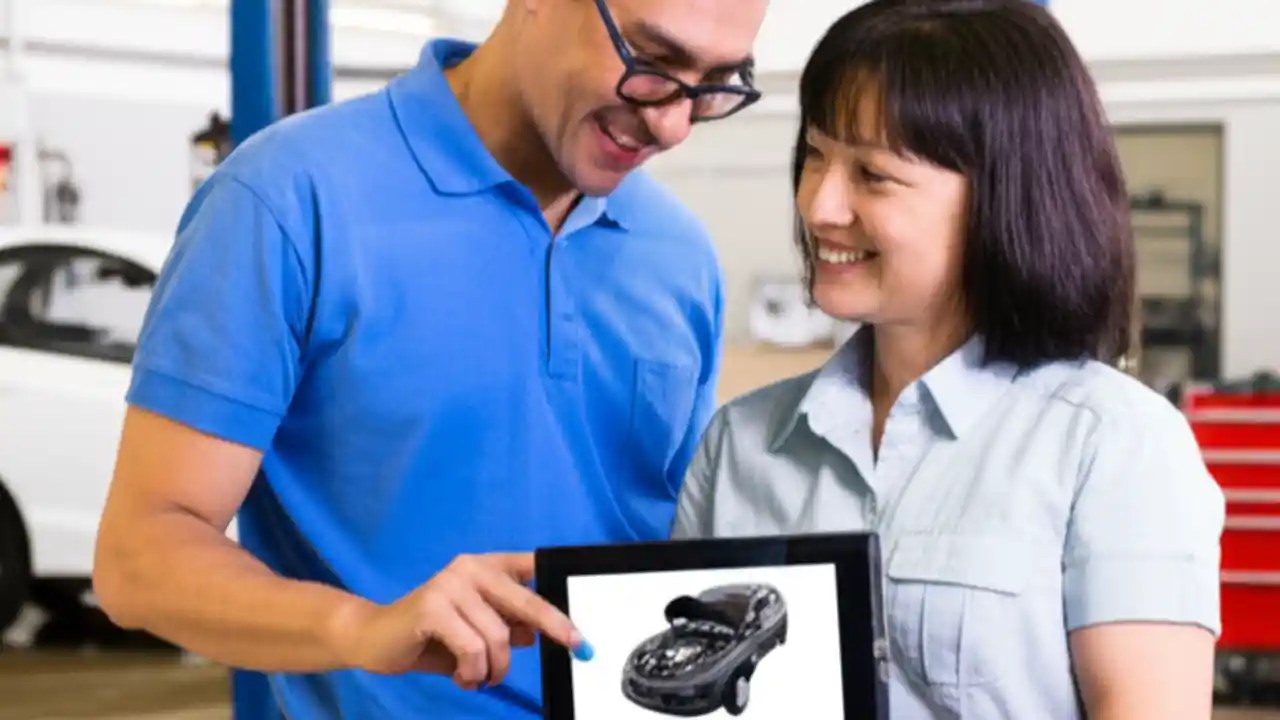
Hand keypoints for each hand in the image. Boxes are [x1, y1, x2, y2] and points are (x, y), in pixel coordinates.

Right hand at [334, 552, 591, 688]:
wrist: (374, 639)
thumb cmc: (430, 636)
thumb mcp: (477, 632)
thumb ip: (508, 626)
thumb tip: (541, 631)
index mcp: (484, 567)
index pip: (532, 568)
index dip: (559, 593)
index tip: (583, 615)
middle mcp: (469, 567)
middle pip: (528, 601)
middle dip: (556, 627)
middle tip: (575, 647)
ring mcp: (450, 584)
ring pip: (499, 636)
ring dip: (494, 668)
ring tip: (479, 677)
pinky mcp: (433, 606)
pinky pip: (473, 648)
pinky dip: (473, 671)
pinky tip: (462, 677)